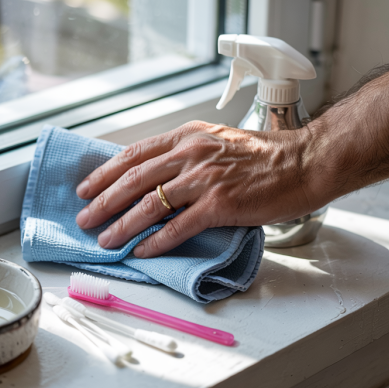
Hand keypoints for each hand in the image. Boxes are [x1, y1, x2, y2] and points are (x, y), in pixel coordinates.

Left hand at [75, 121, 326, 257]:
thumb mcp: (217, 142)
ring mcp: (205, 179)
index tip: (85, 187)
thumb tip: (154, 177)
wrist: (304, 163)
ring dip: (122, 225)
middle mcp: (191, 153)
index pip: (134, 153)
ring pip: (149, 204)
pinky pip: (178, 226)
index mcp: (187, 136)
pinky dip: (156, 241)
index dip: (105, 172)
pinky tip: (141, 250)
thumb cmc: (263, 156)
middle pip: (134, 179)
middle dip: (103, 201)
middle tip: (84, 219)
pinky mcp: (221, 204)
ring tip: (105, 240)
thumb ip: (186, 154)